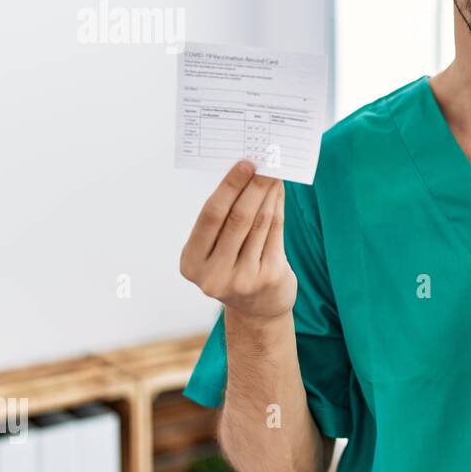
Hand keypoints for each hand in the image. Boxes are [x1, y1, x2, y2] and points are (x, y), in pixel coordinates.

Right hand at [179, 160, 296, 320]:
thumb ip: (223, 219)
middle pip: (238, 218)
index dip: (229, 187)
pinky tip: (278, 193)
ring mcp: (243, 279)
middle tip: (265, 162)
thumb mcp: (216, 249)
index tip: (244, 164)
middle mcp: (214, 274)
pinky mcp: (269, 278)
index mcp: (191, 262)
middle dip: (253, 186)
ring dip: (268, 193)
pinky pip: (276, 233)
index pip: (210, 216)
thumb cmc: (233, 267)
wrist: (258, 309)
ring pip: (260, 223)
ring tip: (274, 173)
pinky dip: (278, 208)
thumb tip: (244, 172)